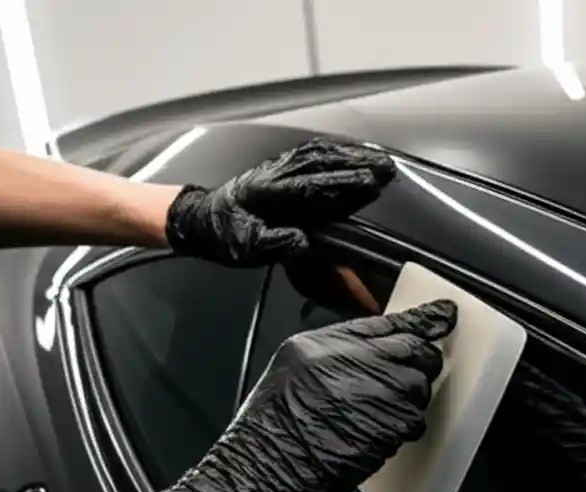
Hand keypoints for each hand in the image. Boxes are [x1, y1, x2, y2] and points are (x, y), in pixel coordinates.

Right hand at [155, 299, 456, 491]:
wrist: (259, 476)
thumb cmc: (267, 435)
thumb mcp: (292, 373)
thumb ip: (336, 356)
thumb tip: (377, 353)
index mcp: (320, 344)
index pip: (385, 322)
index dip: (421, 319)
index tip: (443, 315)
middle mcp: (350, 361)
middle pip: (412, 349)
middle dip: (420, 362)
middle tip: (412, 377)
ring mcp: (372, 392)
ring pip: (418, 386)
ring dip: (409, 400)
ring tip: (378, 417)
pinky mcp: (386, 426)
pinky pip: (414, 420)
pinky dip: (404, 428)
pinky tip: (377, 436)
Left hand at [164, 138, 394, 266]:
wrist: (197, 220)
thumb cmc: (223, 237)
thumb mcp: (245, 250)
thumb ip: (275, 244)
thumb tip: (303, 241)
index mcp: (267, 195)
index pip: (313, 186)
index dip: (345, 184)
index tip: (372, 183)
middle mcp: (274, 174)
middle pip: (321, 162)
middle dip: (357, 163)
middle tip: (388, 168)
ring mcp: (276, 166)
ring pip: (317, 153)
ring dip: (350, 153)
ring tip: (378, 157)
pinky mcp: (278, 165)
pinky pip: (309, 151)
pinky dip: (335, 148)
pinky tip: (351, 151)